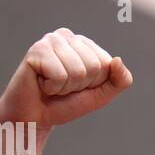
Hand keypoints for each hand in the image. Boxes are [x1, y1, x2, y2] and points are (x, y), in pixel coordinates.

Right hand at [0, 28, 133, 129]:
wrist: (34, 118)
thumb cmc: (66, 104)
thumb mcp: (101, 95)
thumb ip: (120, 80)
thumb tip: (117, 60)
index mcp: (83, 42)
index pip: (107, 64)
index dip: (94, 83)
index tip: (77, 86)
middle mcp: (66, 36)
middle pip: (94, 66)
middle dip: (80, 85)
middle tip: (62, 87)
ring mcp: (50, 41)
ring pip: (78, 71)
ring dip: (65, 88)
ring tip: (52, 86)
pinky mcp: (36, 51)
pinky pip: (60, 75)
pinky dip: (53, 88)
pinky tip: (42, 84)